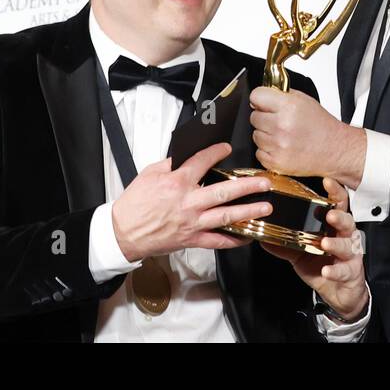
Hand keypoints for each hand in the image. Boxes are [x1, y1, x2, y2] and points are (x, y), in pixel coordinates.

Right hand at [111, 142, 273, 262]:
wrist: (124, 232)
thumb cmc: (135, 203)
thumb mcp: (149, 174)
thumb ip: (171, 164)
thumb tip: (187, 156)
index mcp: (176, 182)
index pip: (202, 162)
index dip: (216, 152)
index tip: (226, 148)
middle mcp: (188, 202)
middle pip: (223, 191)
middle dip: (247, 186)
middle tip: (264, 182)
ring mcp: (192, 223)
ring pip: (226, 216)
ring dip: (248, 211)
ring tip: (265, 207)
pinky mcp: (192, 239)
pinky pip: (218, 241)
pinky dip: (234, 239)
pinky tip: (248, 235)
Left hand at [249, 87, 364, 185]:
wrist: (335, 150)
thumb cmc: (321, 126)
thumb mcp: (304, 100)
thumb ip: (281, 95)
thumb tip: (260, 97)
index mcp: (288, 106)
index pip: (256, 96)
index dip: (259, 99)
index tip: (263, 103)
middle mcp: (282, 125)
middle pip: (254, 117)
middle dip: (264, 118)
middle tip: (280, 122)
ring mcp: (278, 145)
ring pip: (255, 135)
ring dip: (266, 135)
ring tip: (284, 136)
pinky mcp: (276, 162)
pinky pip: (259, 152)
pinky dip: (268, 151)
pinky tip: (282, 147)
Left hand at [262, 178, 367, 321]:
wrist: (339, 292)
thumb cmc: (322, 266)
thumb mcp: (301, 253)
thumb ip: (285, 244)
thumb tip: (264, 236)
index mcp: (332, 227)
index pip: (337, 205)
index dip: (335, 193)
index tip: (328, 182)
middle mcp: (344, 237)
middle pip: (347, 221)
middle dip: (339, 216)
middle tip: (329, 214)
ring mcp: (349, 254)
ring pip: (347, 244)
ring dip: (336, 243)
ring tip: (325, 244)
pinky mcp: (350, 272)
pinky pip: (343, 270)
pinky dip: (334, 270)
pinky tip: (326, 271)